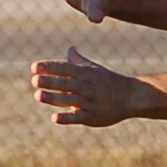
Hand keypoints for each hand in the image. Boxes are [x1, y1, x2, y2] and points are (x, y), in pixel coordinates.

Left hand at [30, 47, 148, 126]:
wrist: (132, 96)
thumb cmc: (110, 81)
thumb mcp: (94, 69)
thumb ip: (78, 61)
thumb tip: (70, 48)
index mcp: (85, 74)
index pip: (64, 68)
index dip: (49, 67)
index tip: (34, 67)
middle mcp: (86, 86)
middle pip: (65, 83)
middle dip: (50, 81)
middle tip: (34, 80)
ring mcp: (89, 102)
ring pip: (69, 99)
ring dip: (53, 98)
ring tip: (37, 95)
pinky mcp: (93, 117)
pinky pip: (79, 117)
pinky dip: (67, 118)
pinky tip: (54, 118)